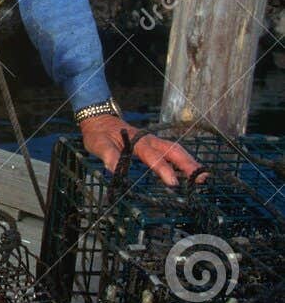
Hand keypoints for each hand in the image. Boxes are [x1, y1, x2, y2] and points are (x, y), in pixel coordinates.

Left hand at [79, 115, 205, 187]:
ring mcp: (152, 141)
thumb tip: (116, 169)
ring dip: (189, 162)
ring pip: (175, 150)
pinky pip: (171, 151)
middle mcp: (149, 140)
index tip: (173, 183)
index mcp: (137, 141)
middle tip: (201, 178)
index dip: (164, 169)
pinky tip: (189, 171)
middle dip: (188, 164)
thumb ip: (109, 155)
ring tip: (203, 176)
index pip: (154, 156)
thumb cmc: (98, 133)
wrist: (99, 120)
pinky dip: (182, 160)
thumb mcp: (98, 144)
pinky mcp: (152, 145)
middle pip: (173, 150)